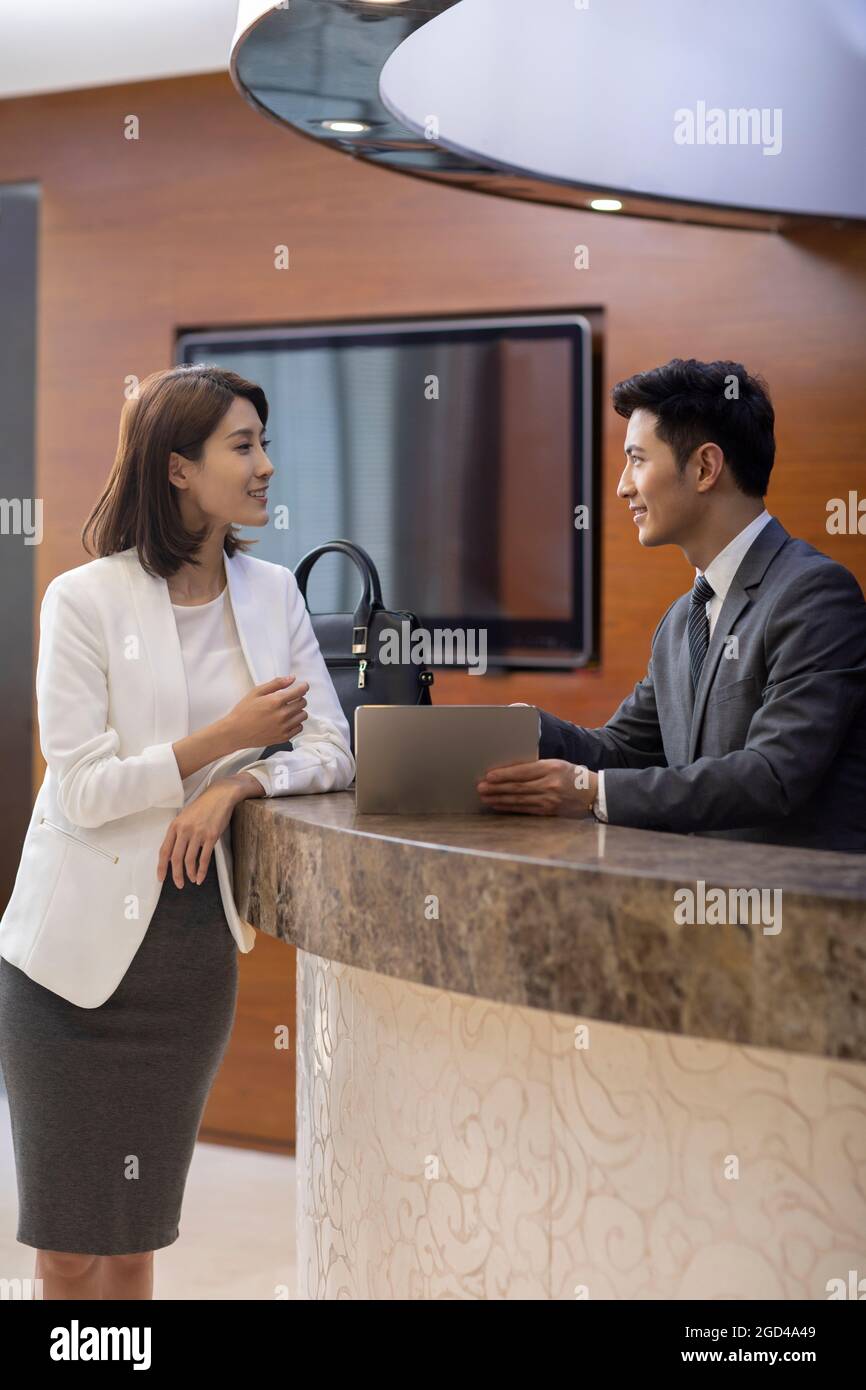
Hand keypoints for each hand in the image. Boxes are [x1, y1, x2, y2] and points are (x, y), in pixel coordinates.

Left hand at [157, 781, 245, 888]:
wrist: (220, 796)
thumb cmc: (202, 807)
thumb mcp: (185, 817)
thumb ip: (178, 834)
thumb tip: (173, 855)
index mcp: (175, 826)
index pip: (164, 851)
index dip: (161, 867)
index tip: (161, 878)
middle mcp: (184, 830)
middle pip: (176, 858)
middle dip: (176, 875)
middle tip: (178, 884)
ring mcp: (198, 833)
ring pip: (190, 860)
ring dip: (190, 873)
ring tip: (192, 880)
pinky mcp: (211, 836)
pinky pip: (204, 858)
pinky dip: (202, 870)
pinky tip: (201, 877)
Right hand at [224, 676, 308, 750]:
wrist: (235, 732)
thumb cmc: (243, 711)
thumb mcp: (256, 692)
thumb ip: (276, 683)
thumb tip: (292, 678)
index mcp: (275, 701)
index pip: (299, 692)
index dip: (304, 687)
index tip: (304, 686)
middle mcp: (282, 715)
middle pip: (302, 703)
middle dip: (299, 698)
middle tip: (290, 699)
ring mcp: (283, 727)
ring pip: (303, 716)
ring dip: (298, 711)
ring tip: (288, 710)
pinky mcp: (283, 737)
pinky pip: (299, 728)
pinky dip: (296, 723)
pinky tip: (287, 720)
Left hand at [476, 760, 597, 816]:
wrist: (593, 793)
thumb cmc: (572, 775)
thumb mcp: (556, 764)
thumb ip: (535, 767)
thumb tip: (509, 770)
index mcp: (551, 768)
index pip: (522, 772)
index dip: (503, 774)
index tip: (488, 775)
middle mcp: (549, 785)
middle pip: (517, 787)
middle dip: (496, 788)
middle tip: (480, 787)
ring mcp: (549, 800)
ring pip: (519, 800)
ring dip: (499, 799)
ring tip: (485, 797)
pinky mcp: (548, 812)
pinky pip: (525, 810)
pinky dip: (509, 808)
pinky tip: (498, 805)